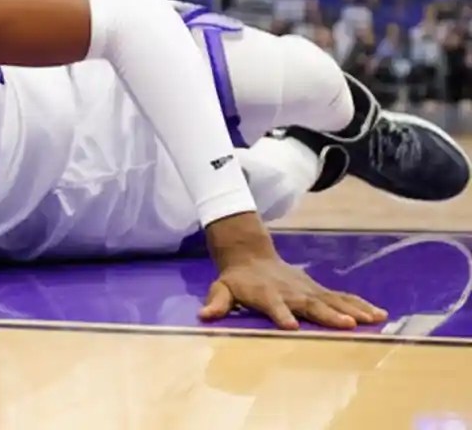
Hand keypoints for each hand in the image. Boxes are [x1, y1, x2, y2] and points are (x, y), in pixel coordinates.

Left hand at [199, 256, 387, 330]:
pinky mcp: (318, 290)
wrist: (251, 256)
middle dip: (328, 314)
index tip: (290, 326)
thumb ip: (216, 302)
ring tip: (373, 320)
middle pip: (311, 304)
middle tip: (347, 325)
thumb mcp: (221, 289)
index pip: (274, 306)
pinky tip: (379, 314)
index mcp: (267, 294)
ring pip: (333, 300)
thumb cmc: (236, 280)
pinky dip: (360, 304)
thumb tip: (204, 315)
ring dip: (353, 310)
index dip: (281, 315)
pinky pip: (342, 297)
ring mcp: (308, 290)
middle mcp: (291, 292)